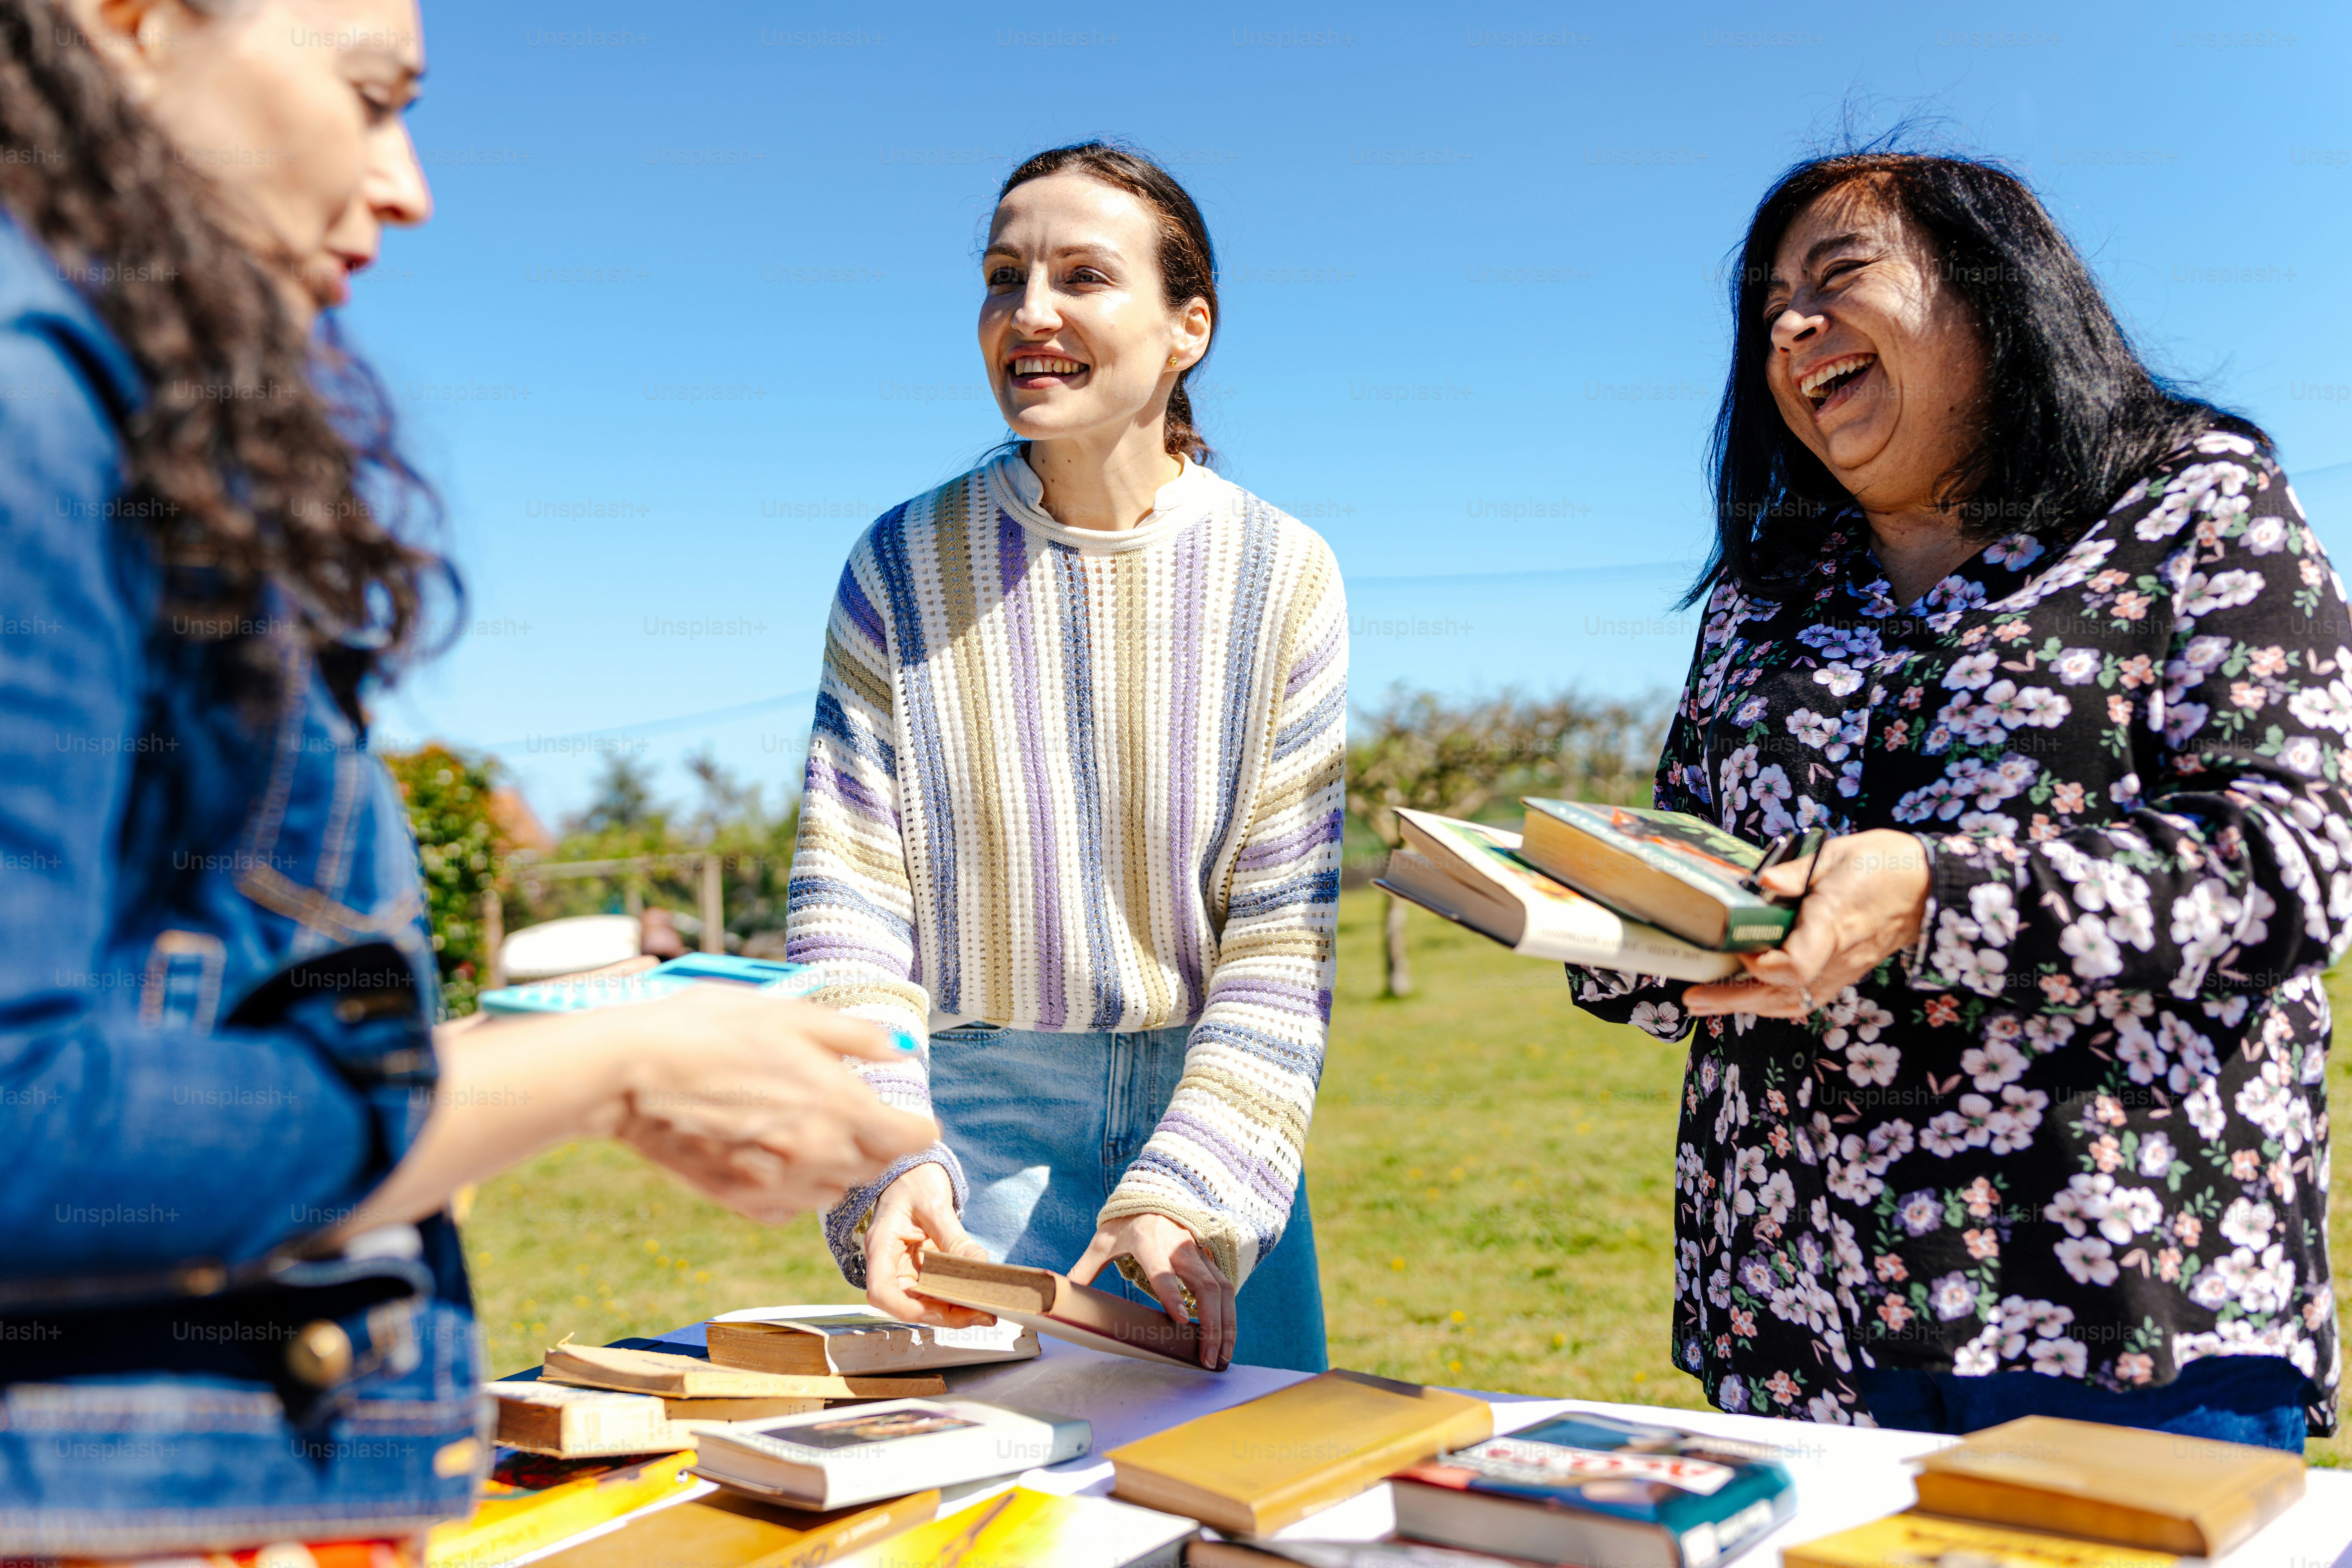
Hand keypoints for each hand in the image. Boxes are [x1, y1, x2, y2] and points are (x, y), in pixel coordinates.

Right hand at [599, 988, 938, 1220]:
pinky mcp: (741, 1201)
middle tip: (851, 1111)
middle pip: (875, 1165)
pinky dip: (794, 1186)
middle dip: (875, 1142)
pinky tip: (773, 1153)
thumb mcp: (793, 1014)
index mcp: (841, 1106)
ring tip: (807, 1128)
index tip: (908, 1115)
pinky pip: (790, 1206)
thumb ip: (855, 1037)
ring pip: (835, 1188)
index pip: (912, 1138)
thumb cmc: (710, 1030)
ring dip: (836, 1164)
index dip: (915, 1125)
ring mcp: (779, 1184)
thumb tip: (902, 1051)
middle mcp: (819, 1155)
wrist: (633, 1072)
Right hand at [866, 1163, 996, 1327]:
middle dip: (941, 1314)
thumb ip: (955, 1238)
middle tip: (979, 1316)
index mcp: (881, 1245)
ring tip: (984, 1312)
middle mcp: (888, 1262)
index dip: (905, 1307)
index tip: (936, 1312)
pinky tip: (976, 1300)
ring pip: (922, 1301)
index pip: (881, 1290)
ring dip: (951, 1311)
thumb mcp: (936, 1205)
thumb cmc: (917, 1180)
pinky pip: (934, 1290)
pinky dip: (954, 1298)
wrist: (914, 1169)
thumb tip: (979, 1263)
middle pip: (906, 1302)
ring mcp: (903, 1267)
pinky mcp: (919, 1267)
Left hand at [1069, 1213, 1234, 1370]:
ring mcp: (1198, 1254)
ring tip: (1221, 1358)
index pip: (1163, 1271)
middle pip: (1204, 1287)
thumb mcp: (1102, 1241)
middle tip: (1206, 1359)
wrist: (1154, 1194)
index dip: (1172, 1295)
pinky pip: (1226, 1289)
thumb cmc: (1126, 1222)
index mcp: (1148, 1242)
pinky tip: (1226, 1340)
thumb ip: (1084, 1269)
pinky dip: (1229, 1315)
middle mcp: (1179, 1248)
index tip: (1181, 1320)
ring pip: (1222, 1289)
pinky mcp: (1209, 1260)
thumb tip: (1059, 1293)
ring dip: (1226, 1325)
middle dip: (1211, 1324)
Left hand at [1683, 829, 1928, 1019]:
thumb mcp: (1838, 855)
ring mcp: (1841, 970)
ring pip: (1792, 1003)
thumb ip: (1797, 873)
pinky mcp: (1842, 973)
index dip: (1763, 966)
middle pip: (1782, 994)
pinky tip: (1746, 998)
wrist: (1925, 887)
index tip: (1741, 950)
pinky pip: (1805, 998)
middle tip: (1692, 999)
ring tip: (1706, 1003)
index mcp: (1834, 924)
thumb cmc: (1881, 864)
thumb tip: (1762, 882)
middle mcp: (1836, 956)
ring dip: (1747, 1005)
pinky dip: (1772, 1002)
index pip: (1796, 965)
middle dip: (1733, 999)